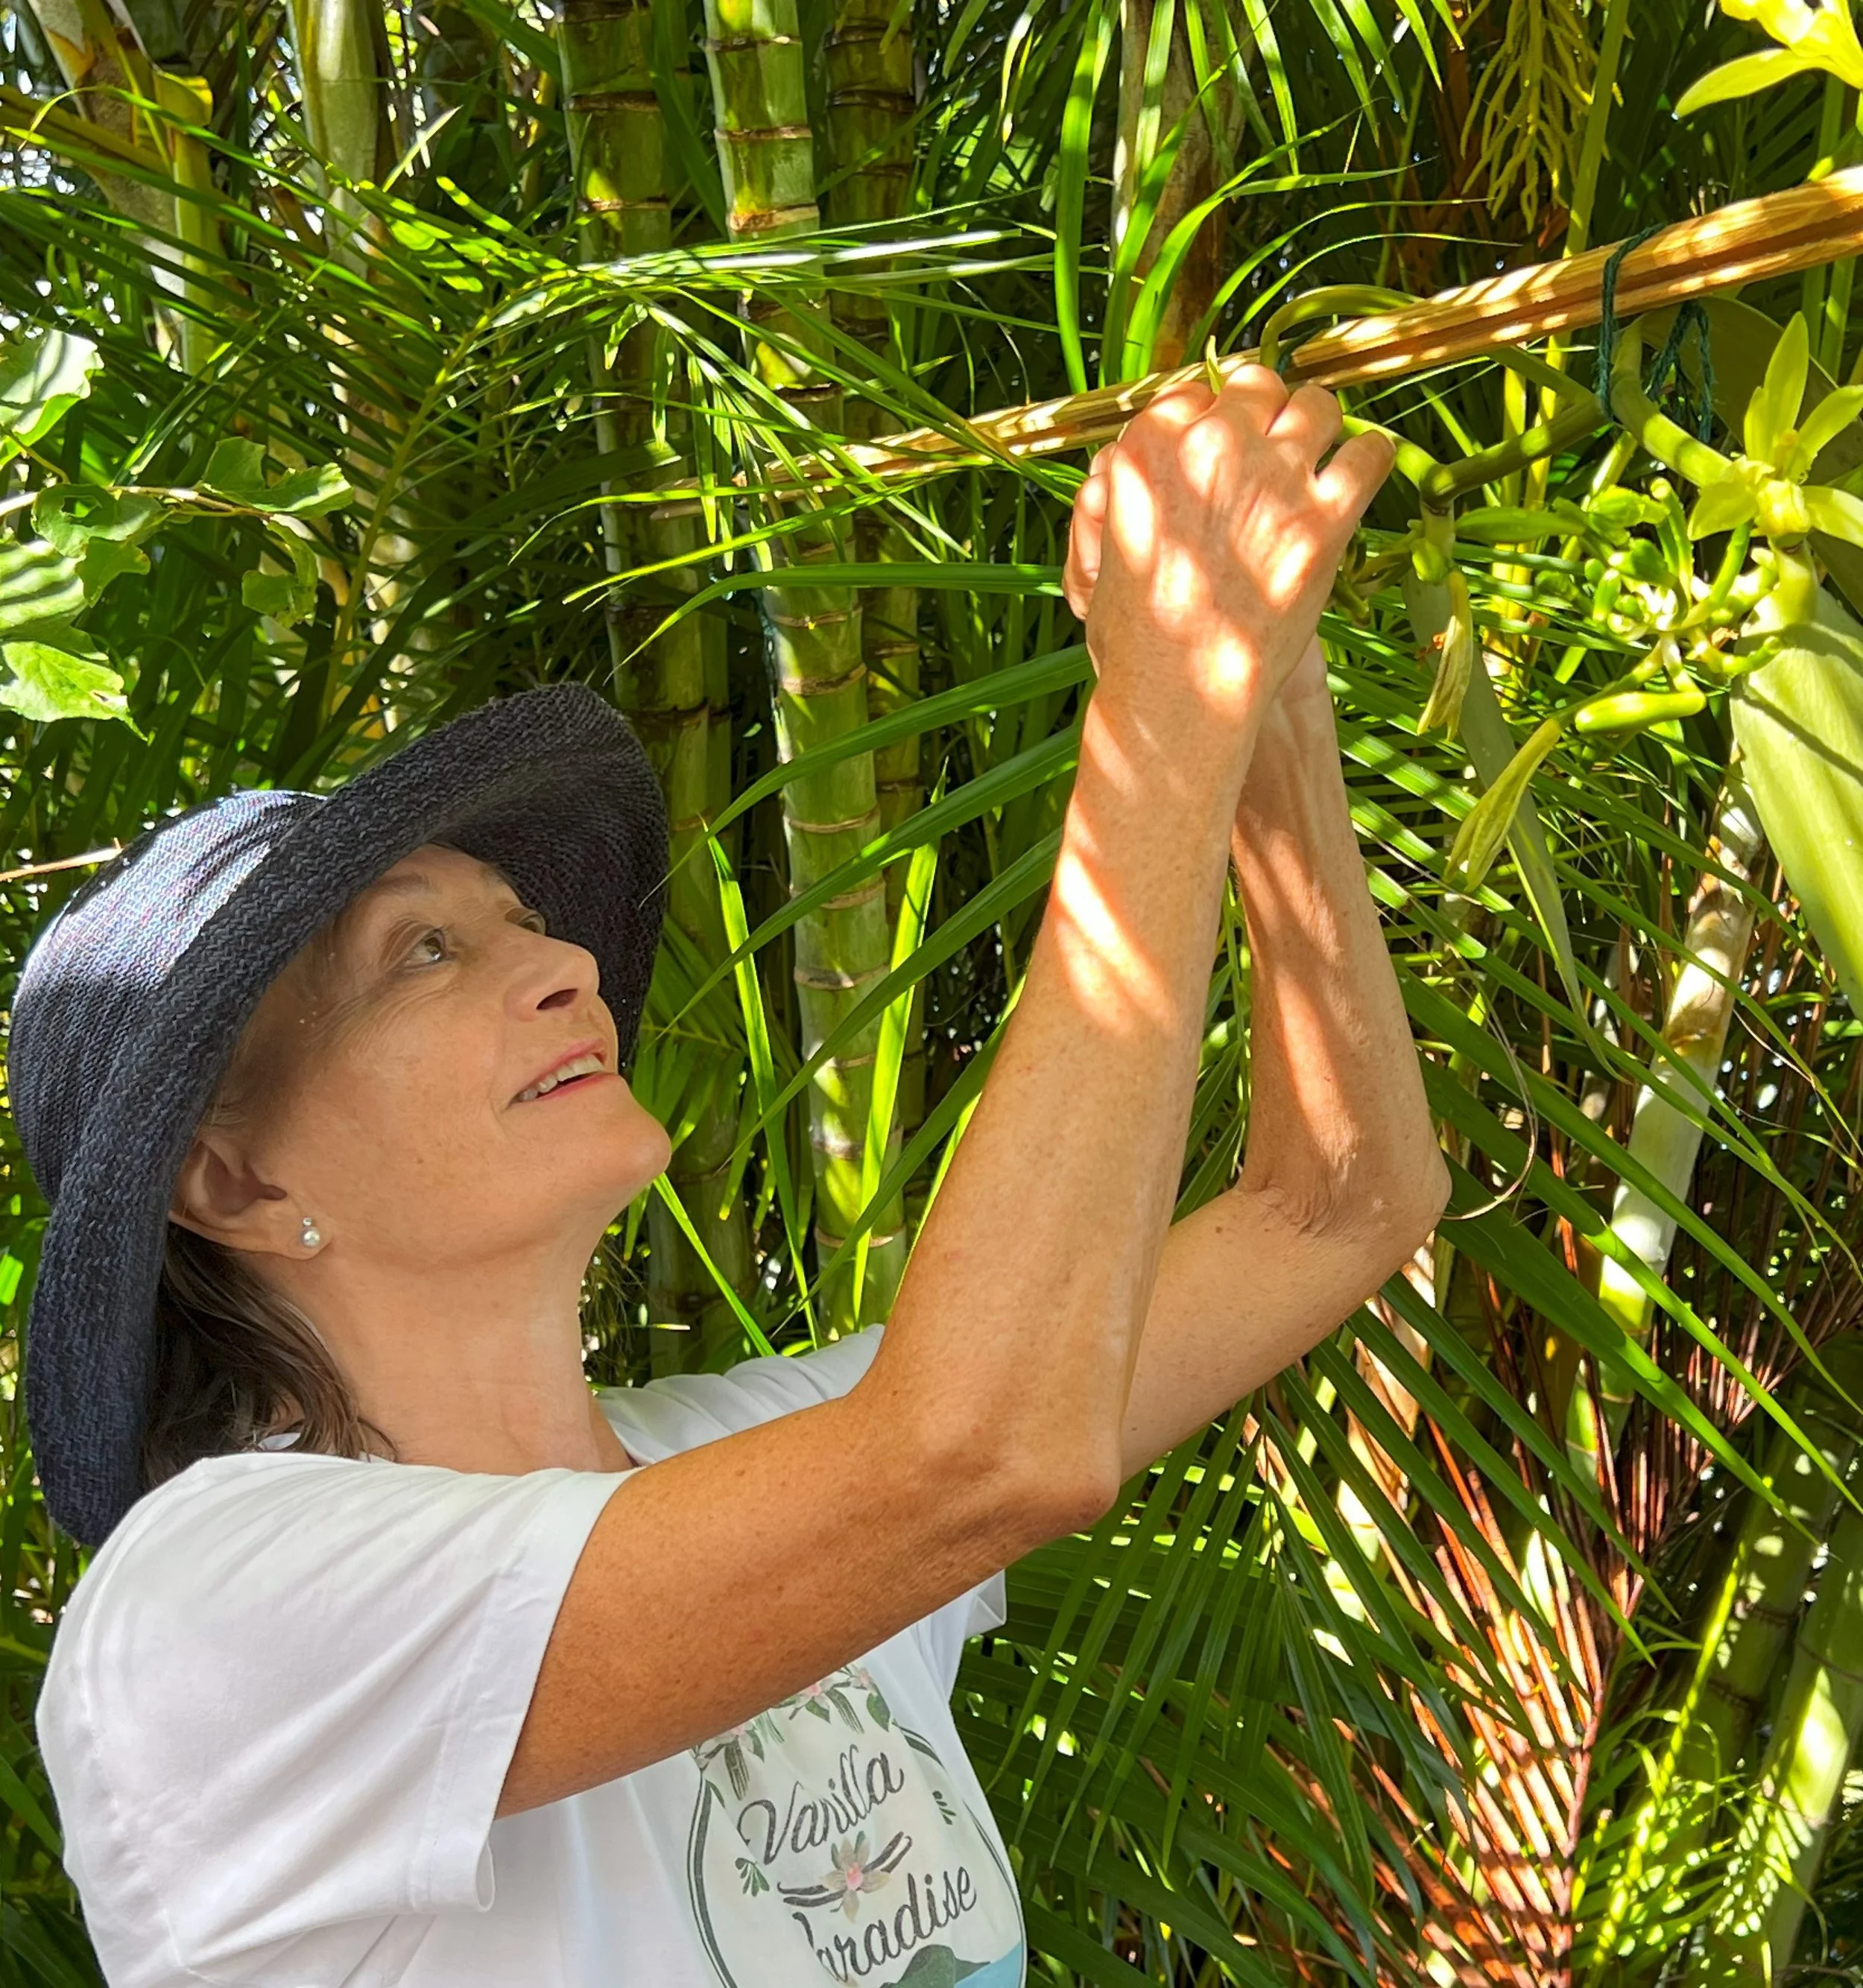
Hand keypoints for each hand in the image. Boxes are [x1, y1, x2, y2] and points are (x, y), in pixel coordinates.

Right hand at [1062, 369, 1390, 740]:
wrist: (1178, 694)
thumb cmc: (1135, 637)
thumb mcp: (1101, 550)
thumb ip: (1116, 495)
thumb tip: (1118, 465)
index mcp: (1148, 449)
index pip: (1193, 393)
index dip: (1211, 418)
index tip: (1222, 444)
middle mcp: (1212, 445)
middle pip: (1258, 385)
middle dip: (1266, 411)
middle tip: (1272, 447)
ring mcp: (1274, 477)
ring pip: (1317, 405)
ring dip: (1318, 426)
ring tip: (1318, 457)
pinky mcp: (1324, 518)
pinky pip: (1368, 453)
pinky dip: (1368, 459)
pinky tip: (1358, 475)